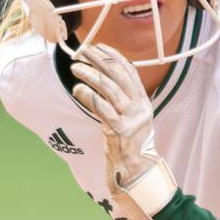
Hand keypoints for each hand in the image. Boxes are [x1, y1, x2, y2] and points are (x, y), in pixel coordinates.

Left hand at [69, 45, 177, 219]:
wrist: (137, 173)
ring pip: (110, 88)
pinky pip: (102, 108)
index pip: (130, 72)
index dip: (114, 56)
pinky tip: (77, 90)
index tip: (98, 46)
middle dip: (99, 60)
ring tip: (75, 68)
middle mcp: (140, 108)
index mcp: (144, 103)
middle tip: (82, 51)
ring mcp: (131, 119)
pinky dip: (88, 96)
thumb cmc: (129, 147)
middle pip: (119, 76)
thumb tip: (103, 79)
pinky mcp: (120, 131)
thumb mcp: (131, 120)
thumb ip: (122, 101)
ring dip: (90, 75)